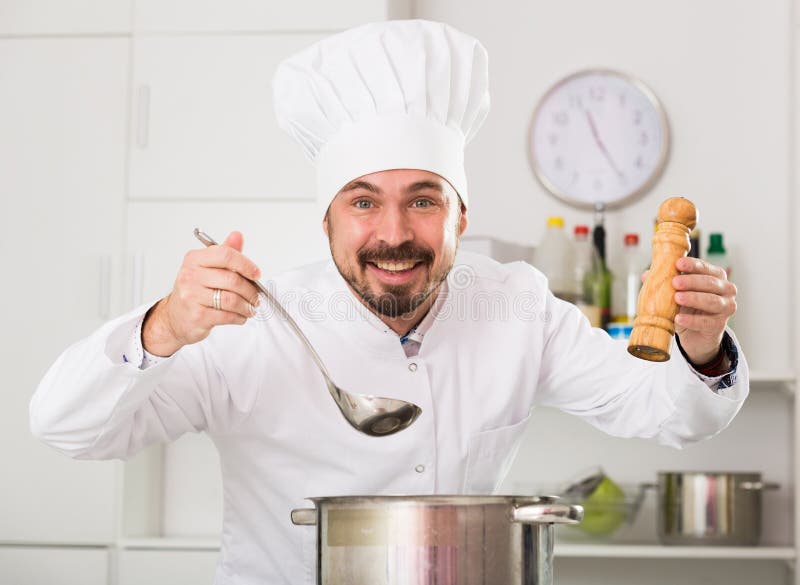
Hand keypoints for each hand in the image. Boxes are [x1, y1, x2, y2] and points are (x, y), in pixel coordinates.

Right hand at [142, 231, 261, 356]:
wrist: (175, 316)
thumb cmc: (194, 290)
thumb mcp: (206, 267)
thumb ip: (225, 253)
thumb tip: (237, 236)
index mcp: (194, 259)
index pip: (225, 255)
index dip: (245, 264)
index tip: (256, 274)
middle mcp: (190, 275)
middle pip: (232, 280)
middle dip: (250, 290)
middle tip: (256, 296)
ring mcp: (192, 296)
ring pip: (232, 300)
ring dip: (247, 306)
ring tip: (250, 307)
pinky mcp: (197, 315)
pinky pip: (227, 316)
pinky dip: (240, 317)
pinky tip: (241, 316)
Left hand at [670, 257, 736, 364]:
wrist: (695, 333)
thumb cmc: (687, 307)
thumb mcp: (676, 292)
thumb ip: (664, 281)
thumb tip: (646, 275)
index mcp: (716, 276)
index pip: (705, 267)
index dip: (692, 265)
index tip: (678, 263)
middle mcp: (726, 289)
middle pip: (710, 283)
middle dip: (692, 281)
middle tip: (675, 282)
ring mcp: (726, 307)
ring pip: (711, 301)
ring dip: (693, 298)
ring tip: (677, 298)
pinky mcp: (720, 325)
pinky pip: (706, 322)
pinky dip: (691, 320)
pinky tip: (678, 318)